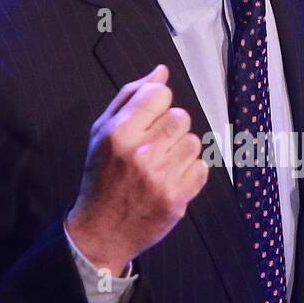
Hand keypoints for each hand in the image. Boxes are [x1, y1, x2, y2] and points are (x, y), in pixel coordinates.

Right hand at [67, 63, 209, 273]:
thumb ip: (130, 97)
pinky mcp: (177, 199)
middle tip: (155, 145)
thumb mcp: (101, 132)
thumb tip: (161, 71)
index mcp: (119, 132)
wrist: (101, 231)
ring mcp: (160, 178)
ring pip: (193, 141)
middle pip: (181, 116)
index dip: (157, 104)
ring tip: (162, 164)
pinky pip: (202, 168)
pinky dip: (190, 173)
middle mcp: (140, 153)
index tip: (149, 119)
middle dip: (170, 127)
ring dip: (181, 150)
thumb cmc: (101, 176)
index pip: (160, 94)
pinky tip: (170, 179)